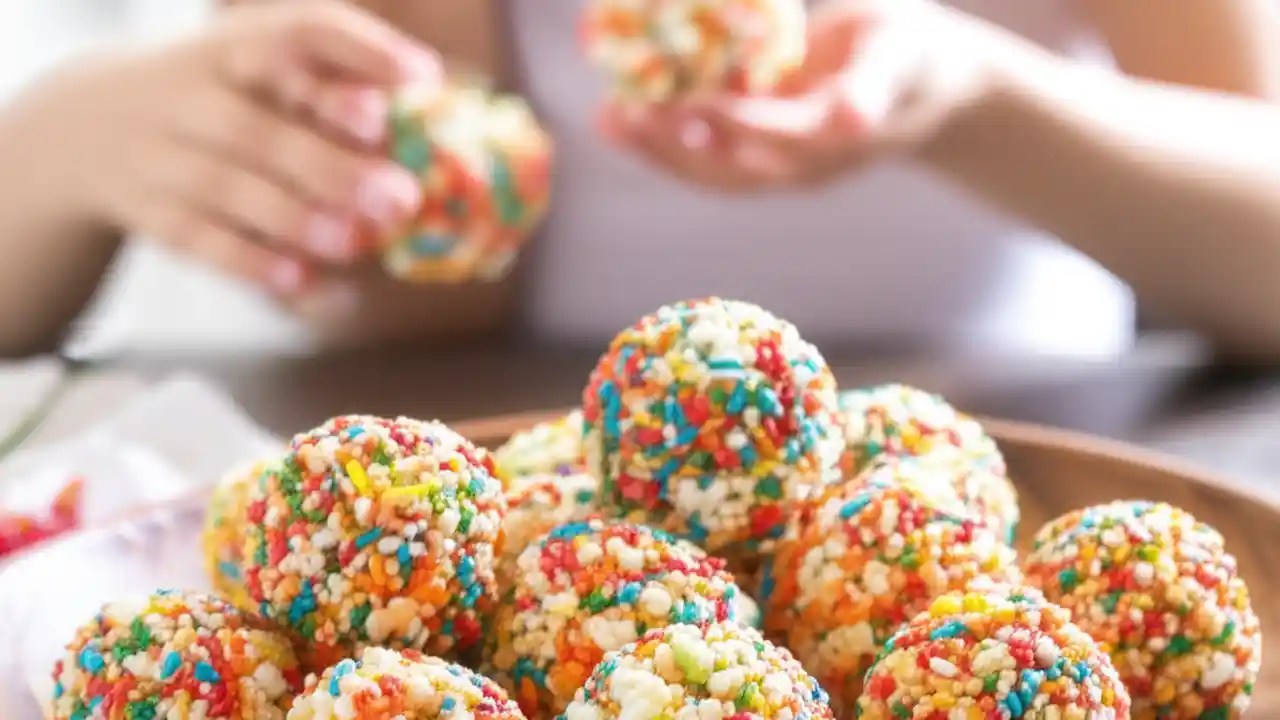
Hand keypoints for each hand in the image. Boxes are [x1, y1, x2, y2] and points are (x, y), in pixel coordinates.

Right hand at [15, 1, 439, 294]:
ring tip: (354, 242)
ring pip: (225, 187)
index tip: (420, 76)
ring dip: (293, 217)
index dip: (361, 51)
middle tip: (399, 197)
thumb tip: (430, 99)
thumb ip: (332, 80)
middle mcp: (192, 93)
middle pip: (258, 126)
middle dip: (330, 164)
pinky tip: (299, 281)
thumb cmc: (219, 95)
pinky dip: (249, 261)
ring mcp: (160, 153)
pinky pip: (197, 239)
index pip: (298, 32)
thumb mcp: (259, 65)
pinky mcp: (148, 210)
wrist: (84, 124)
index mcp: (236, 47)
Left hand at [599, 0, 999, 190]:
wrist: (922, 90)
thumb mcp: (898, 56)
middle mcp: (802, 163)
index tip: (691, 103)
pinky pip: (706, 157)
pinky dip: (664, 143)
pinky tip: (623, 120)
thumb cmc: (909, 55)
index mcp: (837, 137)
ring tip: (610, 120)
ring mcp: (780, 165)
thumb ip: (871, 88)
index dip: (735, 124)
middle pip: (731, 165)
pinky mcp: (760, 156)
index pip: (780, 137)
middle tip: (625, 113)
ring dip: (658, 150)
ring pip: (711, 170)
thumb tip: (850, 120)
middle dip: (675, 143)